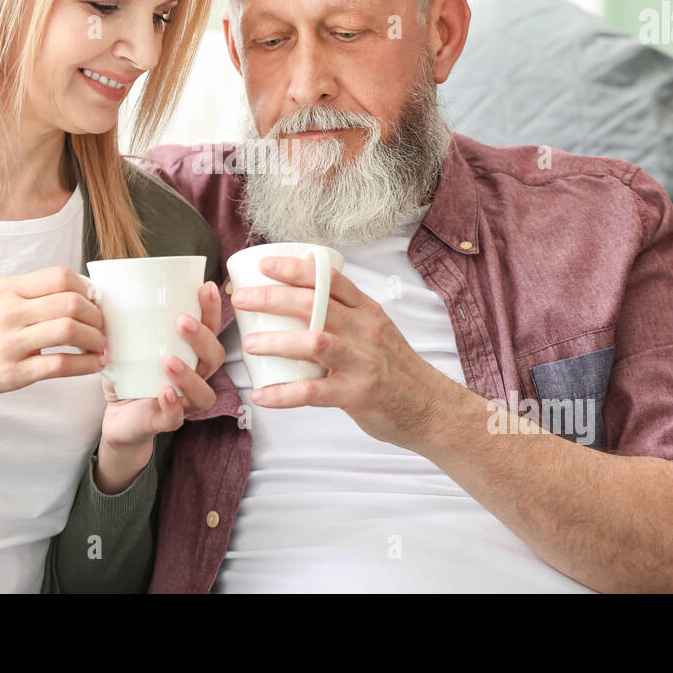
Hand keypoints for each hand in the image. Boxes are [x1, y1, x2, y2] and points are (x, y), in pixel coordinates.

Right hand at [0, 265, 106, 430]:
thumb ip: (25, 295)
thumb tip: (69, 293)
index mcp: (7, 290)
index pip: (60, 277)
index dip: (87, 288)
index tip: (96, 300)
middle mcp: (11, 312)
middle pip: (72, 302)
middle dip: (97, 316)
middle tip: (103, 326)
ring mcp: (12, 343)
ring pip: (70, 331)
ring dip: (96, 339)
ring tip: (102, 346)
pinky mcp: (13, 373)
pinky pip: (60, 365)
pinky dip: (86, 365)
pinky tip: (95, 365)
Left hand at [94, 281, 223, 492]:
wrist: (117, 418)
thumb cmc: (129, 375)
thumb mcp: (128, 343)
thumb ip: (127, 319)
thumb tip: (110, 284)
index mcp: (191, 353)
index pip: (210, 328)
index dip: (211, 309)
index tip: (205, 287)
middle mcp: (195, 376)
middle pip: (214, 357)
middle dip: (202, 338)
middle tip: (182, 321)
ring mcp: (183, 402)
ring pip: (203, 392)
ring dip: (189, 375)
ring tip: (169, 361)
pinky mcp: (164, 422)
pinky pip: (176, 417)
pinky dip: (172, 405)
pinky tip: (164, 392)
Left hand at [230, 256, 449, 449]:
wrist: (430, 407)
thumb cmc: (395, 368)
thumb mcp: (376, 330)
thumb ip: (343, 315)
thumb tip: (299, 298)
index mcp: (367, 310)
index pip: (330, 279)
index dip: (295, 268)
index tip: (265, 264)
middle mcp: (365, 330)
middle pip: (314, 305)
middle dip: (272, 298)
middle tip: (241, 299)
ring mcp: (362, 362)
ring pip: (313, 343)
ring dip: (276, 341)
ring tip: (248, 345)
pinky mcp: (357, 394)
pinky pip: (313, 393)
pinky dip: (283, 394)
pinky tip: (262, 395)